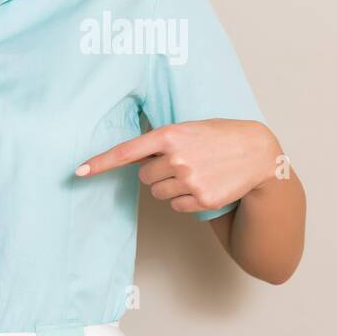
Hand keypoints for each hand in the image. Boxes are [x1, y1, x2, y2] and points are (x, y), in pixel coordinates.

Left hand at [75, 118, 279, 214]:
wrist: (257, 153)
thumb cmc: (219, 137)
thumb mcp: (189, 129)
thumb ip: (161, 142)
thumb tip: (132, 161)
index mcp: (170, 134)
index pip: (126, 151)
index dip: (100, 163)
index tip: (78, 172)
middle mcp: (176, 158)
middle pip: (144, 177)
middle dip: (157, 172)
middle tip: (181, 162)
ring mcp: (189, 180)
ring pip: (158, 193)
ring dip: (170, 186)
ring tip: (196, 172)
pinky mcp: (200, 199)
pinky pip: (176, 205)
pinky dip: (185, 199)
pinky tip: (204, 184)